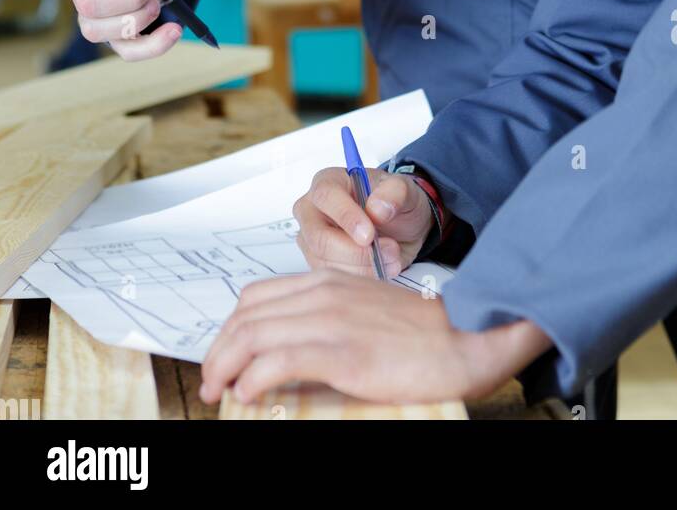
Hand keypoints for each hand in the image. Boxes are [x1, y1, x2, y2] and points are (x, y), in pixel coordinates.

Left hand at [198, 268, 552, 405]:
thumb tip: (290, 348)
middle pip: (246, 316)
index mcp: (327, 280)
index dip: (230, 328)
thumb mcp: (365, 310)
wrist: (464, 336)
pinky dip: (253, 379)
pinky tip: (248, 396)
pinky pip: (278, 360)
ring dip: (225, 366)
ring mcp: (331, 319)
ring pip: (253, 335)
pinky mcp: (343, 351)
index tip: (223, 357)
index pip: (256, 296)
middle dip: (219, 350)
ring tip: (220, 392)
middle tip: (211, 382)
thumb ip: (329, 317)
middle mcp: (323, 292)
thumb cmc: (420, 333)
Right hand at [294, 166, 433, 278]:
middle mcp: (313, 210)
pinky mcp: (319, 262)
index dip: (346, 216)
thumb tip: (377, 208)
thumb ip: (395, 193)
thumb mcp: (404, 190)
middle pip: (319, 236)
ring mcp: (312, 238)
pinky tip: (382, 266)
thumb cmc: (394, 202)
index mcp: (328, 181)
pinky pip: (334, 276)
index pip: (326, 196)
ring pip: (327, 261)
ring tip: (392, 257)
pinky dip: (362, 276)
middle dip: (356, 251)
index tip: (369, 234)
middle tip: (388, 250)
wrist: (401, 227)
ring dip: (364, 266)